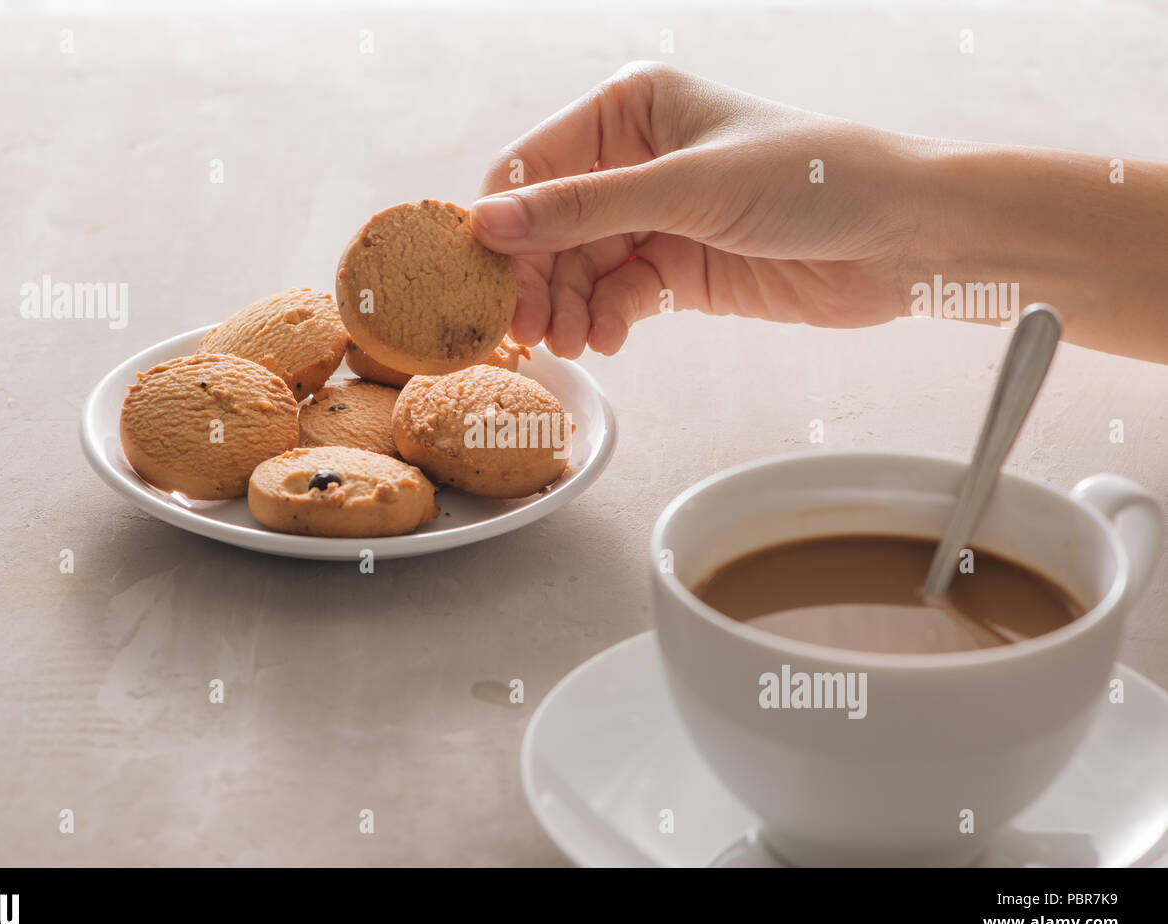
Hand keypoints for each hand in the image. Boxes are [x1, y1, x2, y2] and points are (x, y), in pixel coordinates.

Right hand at [471, 61, 925, 357]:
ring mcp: (658, 216)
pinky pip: (618, 296)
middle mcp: (637, 159)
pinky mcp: (680, 268)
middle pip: (550, 226)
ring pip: (580, 269)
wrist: (905, 238)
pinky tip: (609, 340)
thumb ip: (584, 208)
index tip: (487, 282)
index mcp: (632, 108)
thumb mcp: (688, 189)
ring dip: (570, 309)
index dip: (505, 226)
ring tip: (575, 345)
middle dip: (537, 280)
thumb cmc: (817, 178)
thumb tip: (491, 223)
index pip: (534, 166)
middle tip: (528, 333)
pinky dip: (607, 320)